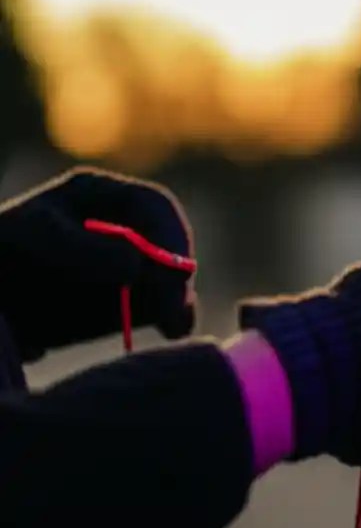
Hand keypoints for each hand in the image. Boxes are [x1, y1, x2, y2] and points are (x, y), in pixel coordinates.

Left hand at [0, 167, 195, 360]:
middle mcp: (122, 227)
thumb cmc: (4, 254)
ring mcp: (127, 265)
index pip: (154, 206)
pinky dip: (171, 318)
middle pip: (169, 243)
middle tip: (173, 305)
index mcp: (98, 196)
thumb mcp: (35, 238)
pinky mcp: (127, 300)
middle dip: (176, 273)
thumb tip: (137, 264)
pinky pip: (161, 306)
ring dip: (176, 299)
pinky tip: (173, 331)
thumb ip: (82, 247)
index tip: (171, 269)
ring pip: (170, 279)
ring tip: (172, 325)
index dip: (170, 235)